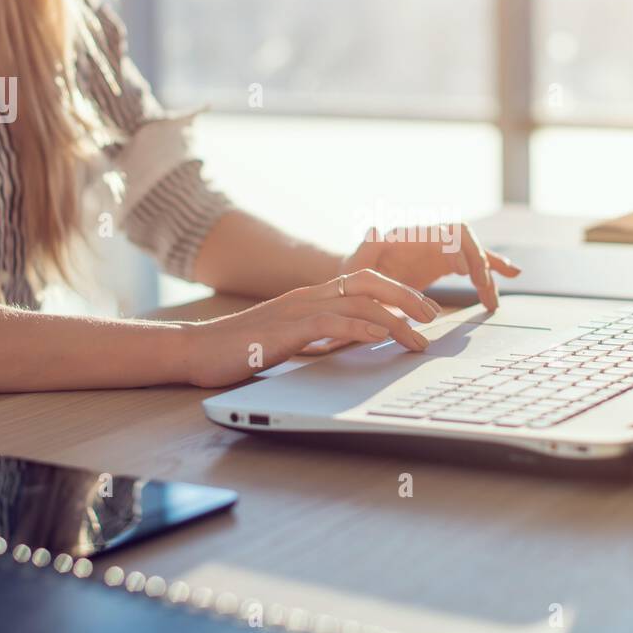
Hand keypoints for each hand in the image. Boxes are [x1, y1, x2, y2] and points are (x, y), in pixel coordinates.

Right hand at [181, 268, 442, 386]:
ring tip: (418, 337)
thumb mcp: (293, 340)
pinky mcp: (288, 328)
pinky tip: (380, 337)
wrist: (198, 350)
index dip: (399, 292)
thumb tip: (358, 343)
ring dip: (396, 319)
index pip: (365, 283)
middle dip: (408, 296)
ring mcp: (298, 308)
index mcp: (312, 297)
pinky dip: (361, 328)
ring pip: (359, 303)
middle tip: (434, 317)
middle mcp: (309, 295)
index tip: (424, 311)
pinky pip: (332, 322)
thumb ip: (323, 337)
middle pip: (371, 282)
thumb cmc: (242, 349)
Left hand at [340, 224, 521, 312]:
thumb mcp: (355, 264)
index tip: (469, 275)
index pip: (446, 233)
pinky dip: (492, 268)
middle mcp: (428, 237)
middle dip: (480, 262)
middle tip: (484, 290)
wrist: (352, 284)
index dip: (462, 251)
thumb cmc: (352, 276)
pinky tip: (512, 274)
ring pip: (474, 251)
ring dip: (490, 270)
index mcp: (411, 235)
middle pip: (466, 240)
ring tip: (499, 292)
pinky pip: (472, 263)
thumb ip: (365, 248)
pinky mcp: (442, 262)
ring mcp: (437, 249)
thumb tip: (375, 229)